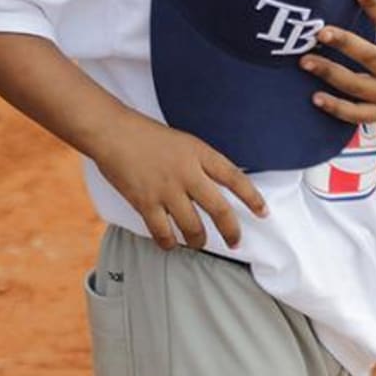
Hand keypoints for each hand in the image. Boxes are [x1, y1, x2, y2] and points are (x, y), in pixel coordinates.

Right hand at [91, 113, 268, 250]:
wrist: (112, 132)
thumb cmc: (145, 134)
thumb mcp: (183, 142)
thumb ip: (199, 163)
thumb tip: (215, 185)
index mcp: (199, 153)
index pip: (235, 177)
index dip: (252, 197)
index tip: (263, 212)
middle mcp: (187, 172)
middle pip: (219, 209)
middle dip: (231, 231)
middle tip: (236, 242)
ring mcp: (166, 189)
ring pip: (192, 227)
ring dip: (199, 241)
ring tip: (199, 243)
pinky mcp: (145, 203)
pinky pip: (162, 233)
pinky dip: (169, 243)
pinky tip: (170, 244)